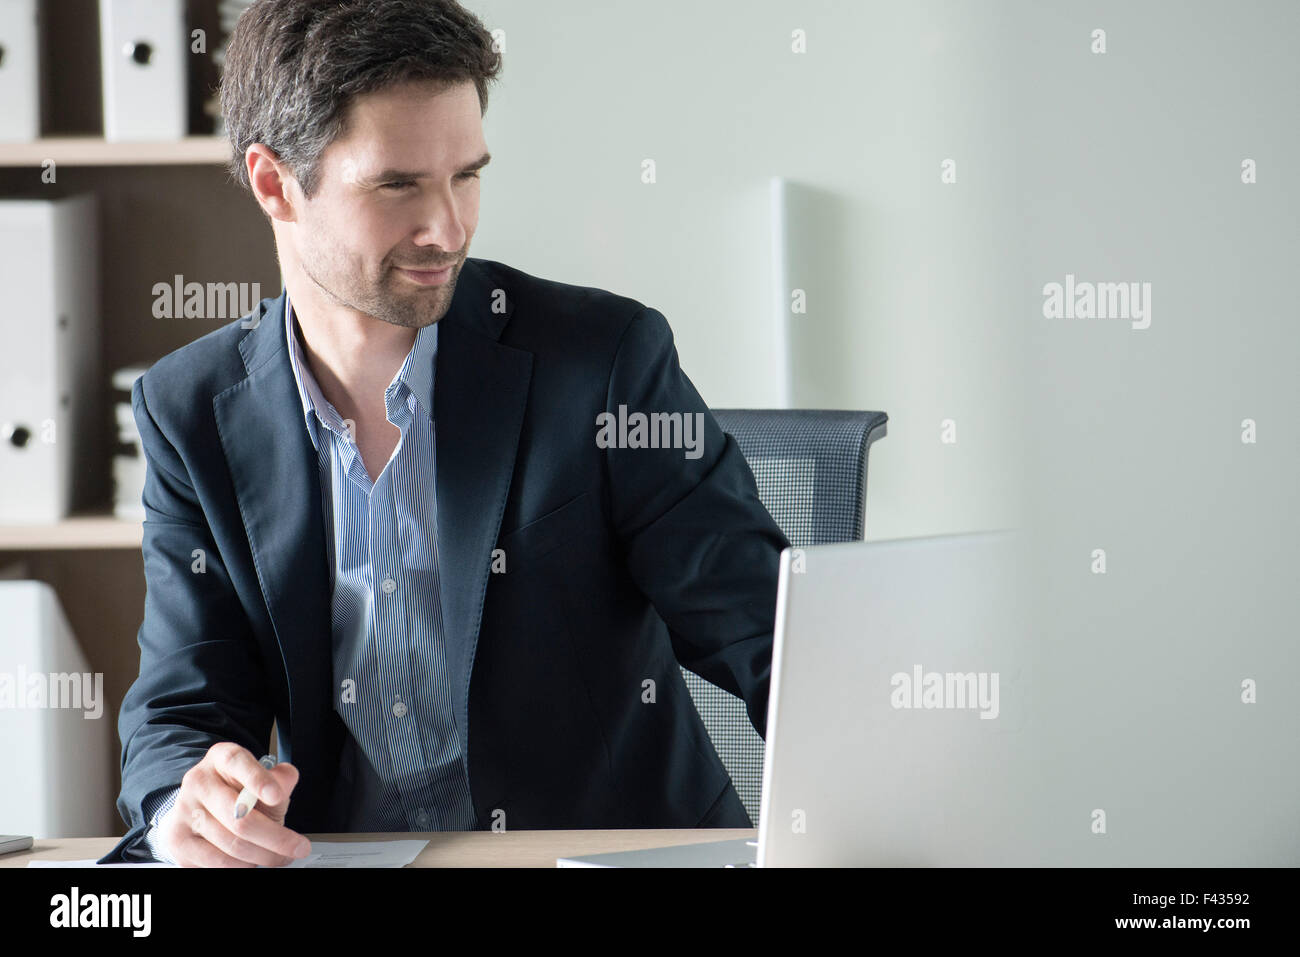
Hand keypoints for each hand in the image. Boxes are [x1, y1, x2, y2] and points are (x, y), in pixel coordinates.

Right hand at [159, 742, 311, 866]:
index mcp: (221, 758)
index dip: (258, 779)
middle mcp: (199, 781)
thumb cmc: (238, 793)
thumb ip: (279, 781)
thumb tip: (283, 785)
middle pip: (239, 816)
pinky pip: (217, 862)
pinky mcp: (178, 841)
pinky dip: (243, 866)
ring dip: (263, 856)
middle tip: (299, 847)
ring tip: (280, 857)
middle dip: (276, 837)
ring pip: (231, 844)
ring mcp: (184, 811)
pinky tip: (255, 861)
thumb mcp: (263, 780)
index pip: (237, 762)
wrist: (201, 809)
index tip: (276, 796)